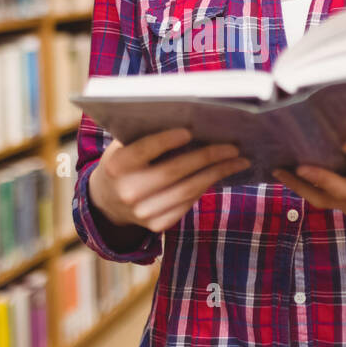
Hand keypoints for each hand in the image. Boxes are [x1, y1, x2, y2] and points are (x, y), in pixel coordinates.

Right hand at [89, 127, 250, 233]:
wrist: (108, 201)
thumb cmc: (124, 162)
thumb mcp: (124, 147)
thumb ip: (147, 135)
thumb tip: (191, 121)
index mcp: (116, 166)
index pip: (144, 150)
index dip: (167, 140)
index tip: (191, 131)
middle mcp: (128, 192)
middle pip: (174, 171)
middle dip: (208, 157)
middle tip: (233, 147)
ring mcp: (143, 212)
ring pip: (188, 190)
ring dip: (217, 173)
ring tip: (238, 161)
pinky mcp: (157, 225)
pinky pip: (188, 203)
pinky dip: (206, 186)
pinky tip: (220, 174)